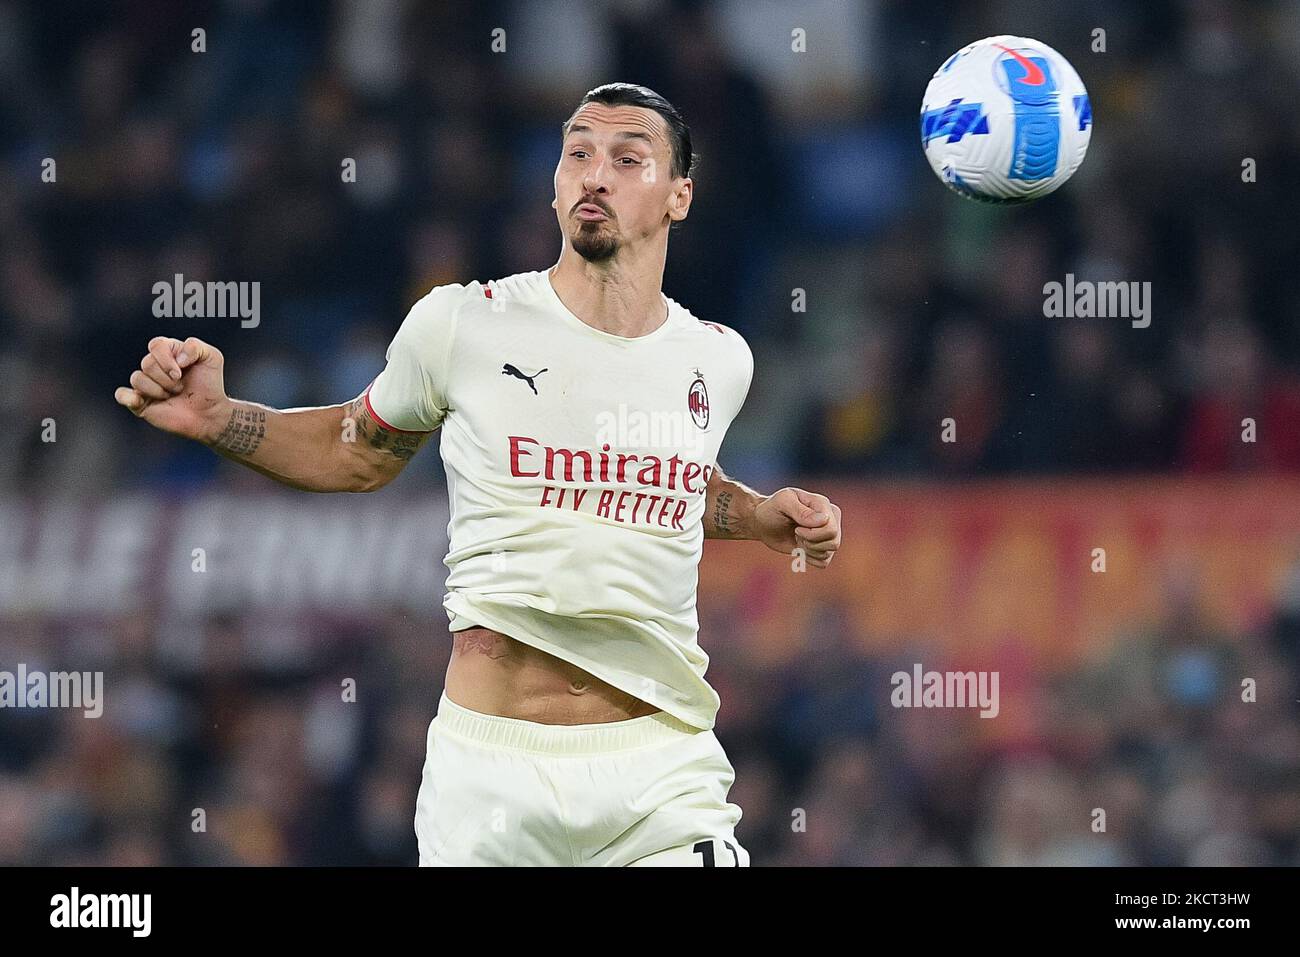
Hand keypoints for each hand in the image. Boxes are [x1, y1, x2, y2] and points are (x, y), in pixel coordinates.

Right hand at [114, 336, 230, 442]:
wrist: (210, 413)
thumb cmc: (210, 385)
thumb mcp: (212, 358)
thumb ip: (195, 346)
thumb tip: (177, 358)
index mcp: (168, 353)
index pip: (156, 345)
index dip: (167, 359)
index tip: (181, 371)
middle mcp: (155, 367)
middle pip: (147, 363)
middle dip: (167, 378)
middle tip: (180, 387)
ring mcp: (146, 384)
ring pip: (137, 378)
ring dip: (158, 390)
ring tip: (171, 395)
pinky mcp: (140, 402)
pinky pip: (121, 395)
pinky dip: (127, 397)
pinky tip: (139, 400)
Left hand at [752, 487, 841, 566]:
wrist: (763, 522)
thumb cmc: (772, 509)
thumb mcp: (782, 503)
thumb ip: (801, 511)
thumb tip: (823, 520)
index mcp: (824, 504)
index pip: (831, 529)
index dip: (812, 534)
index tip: (796, 528)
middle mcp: (830, 517)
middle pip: (834, 542)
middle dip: (811, 543)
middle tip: (796, 533)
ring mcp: (827, 533)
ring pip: (829, 553)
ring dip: (808, 550)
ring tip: (797, 538)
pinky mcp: (822, 547)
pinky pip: (823, 562)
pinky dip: (809, 559)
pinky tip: (800, 547)